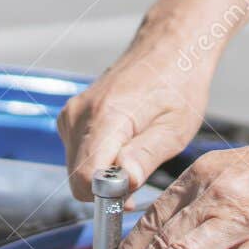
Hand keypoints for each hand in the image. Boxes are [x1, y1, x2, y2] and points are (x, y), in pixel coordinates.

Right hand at [57, 45, 209, 202]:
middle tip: (142, 175)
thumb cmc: (178, 86)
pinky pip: (78, 156)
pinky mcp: (71, 118)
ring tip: (137, 157)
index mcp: (106, 117)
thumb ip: (146, 155)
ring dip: (105, 177)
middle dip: (108, 190)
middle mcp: (79, 115)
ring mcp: (71, 116)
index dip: (106, 197)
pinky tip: (125, 148)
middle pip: (78, 179)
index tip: (131, 196)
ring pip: (77, 170)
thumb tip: (124, 183)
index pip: (84, 178)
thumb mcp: (174, 127)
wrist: (169, 50)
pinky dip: (99, 162)